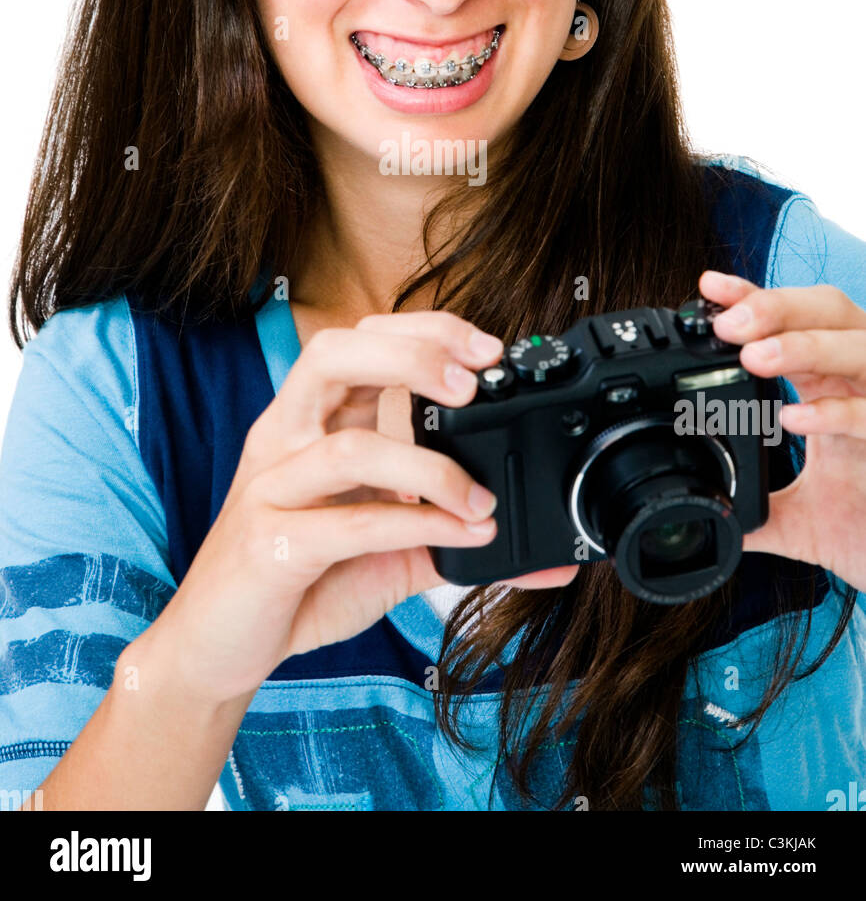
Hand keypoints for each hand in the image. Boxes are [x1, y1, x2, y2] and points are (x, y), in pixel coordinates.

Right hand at [145, 308, 575, 707]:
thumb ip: (453, 537)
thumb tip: (544, 561)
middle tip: (472, 385)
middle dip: (411, 356)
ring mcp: (270, 489)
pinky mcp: (270, 546)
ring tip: (482, 500)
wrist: (216, 648)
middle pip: (335, 355)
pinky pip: (346, 524)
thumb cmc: (300, 582)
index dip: (423, 332)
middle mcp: (283, 439)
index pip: (359, 340)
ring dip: (430, 466)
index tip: (485, 349)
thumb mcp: (387, 549)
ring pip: (347, 446)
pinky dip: (412, 524)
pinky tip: (456, 536)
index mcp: (307, 421)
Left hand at [698, 270, 865, 594]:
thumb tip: (706, 514)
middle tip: (728, 323)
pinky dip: (836, 411)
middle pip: (831, 312)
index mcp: (837, 383)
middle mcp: (865, 382)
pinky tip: (795, 417)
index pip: (796, 322)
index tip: (709, 290)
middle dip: (779, 307)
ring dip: (806, 345)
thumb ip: (757, 509)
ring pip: (860, 347)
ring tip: (754, 357)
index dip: (756, 299)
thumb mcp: (802, 520)